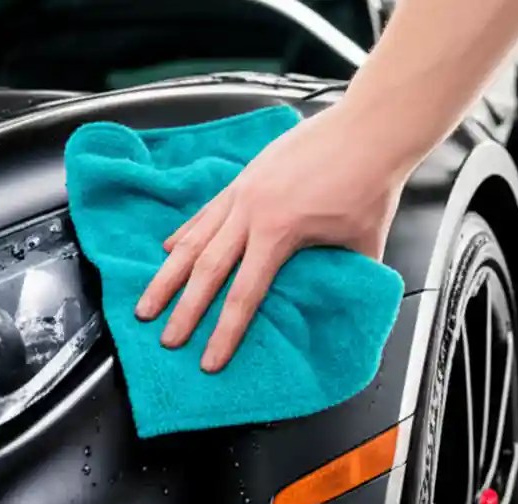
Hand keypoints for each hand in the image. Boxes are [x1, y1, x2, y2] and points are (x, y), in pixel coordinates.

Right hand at [134, 102, 407, 371]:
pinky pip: (206, 212)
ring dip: (167, 275)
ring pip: (194, 239)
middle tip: (166, 340)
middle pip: (206, 270)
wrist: (369, 129)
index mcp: (279, 231)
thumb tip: (344, 304)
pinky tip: (168, 251)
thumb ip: (348, 276)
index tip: (210, 360)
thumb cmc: (371, 183)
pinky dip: (185, 234)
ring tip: (146, 303)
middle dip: (184, 310)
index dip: (225, 331)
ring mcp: (243, 190)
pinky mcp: (245, 176)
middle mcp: (251, 211)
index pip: (244, 294)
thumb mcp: (364, 242)